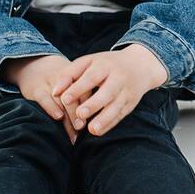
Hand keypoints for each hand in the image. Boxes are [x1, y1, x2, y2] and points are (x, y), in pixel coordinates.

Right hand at [0, 54, 89, 143]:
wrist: (35, 65)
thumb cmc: (60, 81)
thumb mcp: (72, 82)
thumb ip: (84, 96)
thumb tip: (99, 120)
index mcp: (76, 77)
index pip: (86, 91)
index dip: (90, 106)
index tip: (96, 121)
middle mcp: (64, 80)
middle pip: (74, 97)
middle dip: (79, 113)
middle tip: (84, 127)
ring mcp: (49, 84)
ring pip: (61, 99)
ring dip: (69, 116)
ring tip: (75, 131)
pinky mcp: (36, 89)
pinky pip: (44, 98)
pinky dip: (51, 107)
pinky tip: (58, 117)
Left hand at [50, 44, 168, 136]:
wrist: (140, 65)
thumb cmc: (106, 64)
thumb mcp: (89, 62)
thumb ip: (69, 74)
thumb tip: (54, 93)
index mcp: (105, 65)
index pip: (91, 77)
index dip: (78, 88)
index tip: (64, 100)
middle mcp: (118, 78)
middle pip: (107, 92)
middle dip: (94, 104)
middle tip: (80, 114)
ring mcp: (126, 92)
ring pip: (116, 106)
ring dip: (105, 118)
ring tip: (91, 129)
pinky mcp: (131, 103)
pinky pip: (121, 115)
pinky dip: (110, 124)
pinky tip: (98, 131)